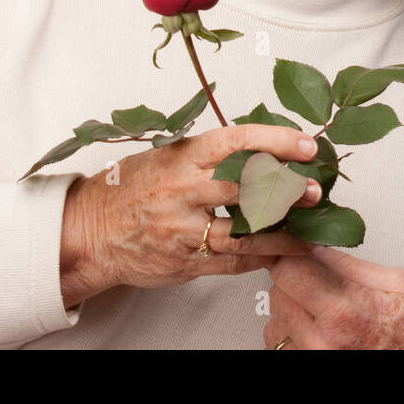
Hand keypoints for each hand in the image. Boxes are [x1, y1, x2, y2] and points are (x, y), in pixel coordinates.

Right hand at [59, 124, 322, 308]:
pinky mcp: (184, 262)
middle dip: (285, 189)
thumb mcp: (166, 156)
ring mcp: (183, 230)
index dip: (276, 141)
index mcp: (181, 159)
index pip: (236, 142)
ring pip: (244, 233)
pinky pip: (232, 261)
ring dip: (282, 233)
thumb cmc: (129, 189)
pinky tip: (283, 251)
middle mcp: (183, 192)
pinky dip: (261, 257)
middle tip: (315, 190)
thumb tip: (262, 148)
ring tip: (310, 231)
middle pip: (245, 187)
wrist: (88, 231)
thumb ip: (209, 154)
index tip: (306, 144)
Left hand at [263, 246, 403, 349]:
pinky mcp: (312, 366)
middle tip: (318, 277)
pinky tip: (320, 328)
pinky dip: (295, 333)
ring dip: (291, 309)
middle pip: (277, 294)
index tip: (299, 248)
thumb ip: (349, 265)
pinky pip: (282, 346)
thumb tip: (317, 246)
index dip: (293, 253)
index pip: (288, 269)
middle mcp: (323, 340)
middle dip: (293, 279)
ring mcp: (315, 358)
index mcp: (344, 311)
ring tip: (323, 307)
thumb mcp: (397, 282)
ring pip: (275, 322)